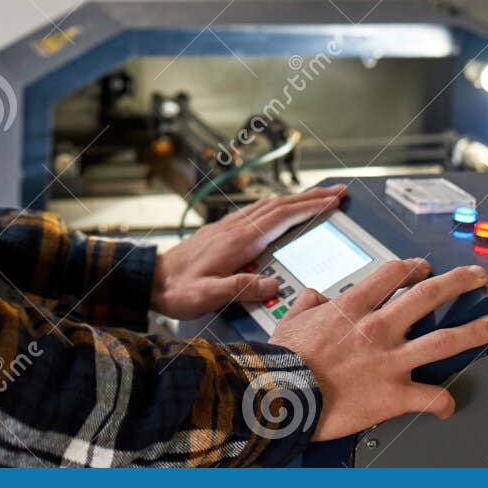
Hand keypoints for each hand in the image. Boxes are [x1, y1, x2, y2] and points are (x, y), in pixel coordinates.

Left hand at [149, 184, 346, 319]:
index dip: (310, 207)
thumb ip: (240, 289)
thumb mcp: (208, 295)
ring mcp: (227, 227)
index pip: (282, 217)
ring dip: (296, 199)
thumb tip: (274, 285)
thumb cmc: (177, 290)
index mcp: (237, 240)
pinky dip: (277, 207)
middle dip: (311, 197)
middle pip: (280, 205)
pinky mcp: (221, 232)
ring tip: (318, 198)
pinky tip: (281, 211)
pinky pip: (256, 212)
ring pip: (268, 205)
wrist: (150, 280)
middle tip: (338, 192)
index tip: (333, 200)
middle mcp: (234, 228)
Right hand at [268, 259, 487, 440]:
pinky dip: (444, 401)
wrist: (281, 393)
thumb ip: (307, 303)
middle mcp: (378, 327)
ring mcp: (390, 360)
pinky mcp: (393, 394)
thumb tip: (314, 296)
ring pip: (444, 340)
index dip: (414, 268)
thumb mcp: (290, 320)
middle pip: (429, 295)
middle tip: (477, 278)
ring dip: (474, 330)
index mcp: (353, 307)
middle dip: (459, 282)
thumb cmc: (284, 361)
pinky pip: (430, 397)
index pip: (393, 274)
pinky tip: (450, 404)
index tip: (423, 268)